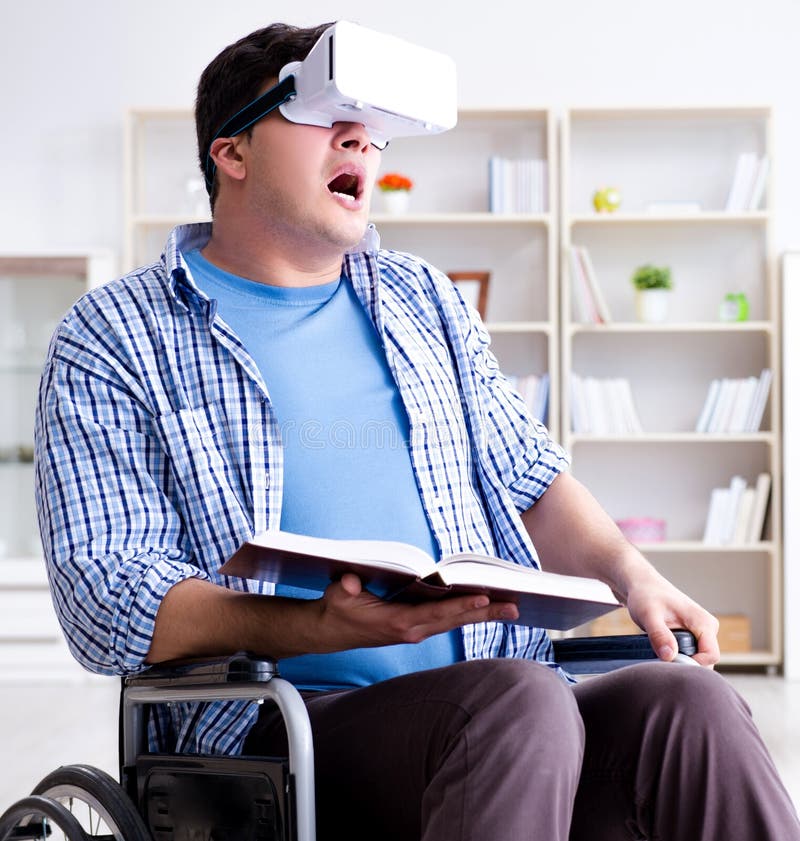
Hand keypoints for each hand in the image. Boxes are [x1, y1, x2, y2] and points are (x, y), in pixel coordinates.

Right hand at [312, 573, 518, 651]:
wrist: (328, 631)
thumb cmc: (336, 609)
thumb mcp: (337, 595)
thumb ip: (344, 589)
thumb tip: (350, 583)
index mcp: (398, 623)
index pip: (436, 613)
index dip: (460, 605)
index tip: (484, 596)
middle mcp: (412, 630)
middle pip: (455, 620)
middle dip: (485, 612)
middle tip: (515, 607)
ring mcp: (416, 631)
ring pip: (455, 621)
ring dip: (482, 614)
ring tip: (511, 608)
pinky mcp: (416, 628)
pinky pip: (447, 620)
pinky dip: (467, 613)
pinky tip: (486, 607)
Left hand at [623, 568, 719, 666]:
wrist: (643, 586)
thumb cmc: (646, 595)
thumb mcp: (648, 614)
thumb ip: (659, 634)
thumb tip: (669, 656)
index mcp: (704, 622)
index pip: (711, 656)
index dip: (692, 664)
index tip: (669, 661)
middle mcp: (708, 628)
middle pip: (706, 661)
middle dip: (686, 665)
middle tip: (661, 658)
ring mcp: (702, 633)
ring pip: (699, 660)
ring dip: (681, 661)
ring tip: (660, 652)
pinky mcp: (694, 636)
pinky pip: (692, 655)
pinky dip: (678, 657)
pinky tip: (663, 651)